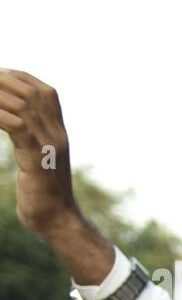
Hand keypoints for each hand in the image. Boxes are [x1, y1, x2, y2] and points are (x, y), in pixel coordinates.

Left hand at [0, 70, 81, 237]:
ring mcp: (50, 146)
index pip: (46, 92)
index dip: (21, 77)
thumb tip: (16, 126)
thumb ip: (31, 141)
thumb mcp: (40, 161)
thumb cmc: (43, 194)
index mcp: (59, 133)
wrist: (58, 221)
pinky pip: (16, 126)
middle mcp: (57, 135)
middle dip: (4, 81)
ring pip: (22, 106)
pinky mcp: (37, 159)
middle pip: (32, 93)